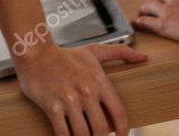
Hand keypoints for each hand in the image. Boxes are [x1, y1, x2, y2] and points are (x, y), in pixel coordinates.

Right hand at [15, 40, 146, 135]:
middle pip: (101, 130)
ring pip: (83, 135)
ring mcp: (69, 100)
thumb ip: (120, 53)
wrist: (35, 53)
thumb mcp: (94, 52)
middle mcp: (86, 90)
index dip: (123, 130)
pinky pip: (64, 135)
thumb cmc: (65, 55)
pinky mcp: (52, 107)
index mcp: (99, 79)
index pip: (119, 113)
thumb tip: (143, 57)